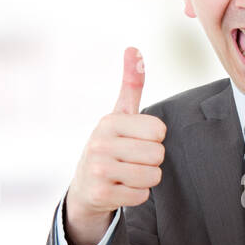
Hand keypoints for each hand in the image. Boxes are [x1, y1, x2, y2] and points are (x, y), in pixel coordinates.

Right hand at [64, 47, 166, 244]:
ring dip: (145, 179)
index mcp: (109, 122)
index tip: (136, 141)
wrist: (85, 185)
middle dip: (151, 161)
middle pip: (158, 155)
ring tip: (127, 174)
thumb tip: (133, 48)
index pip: (159, 131)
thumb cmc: (110, 146)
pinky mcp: (100, 195)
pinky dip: (136, 195)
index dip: (154, 139)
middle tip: (131, 160)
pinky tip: (120, 188)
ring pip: (152, 176)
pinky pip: (141, 196)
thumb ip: (131, 84)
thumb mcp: (120, 115)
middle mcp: (100, 143)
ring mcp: (98, 170)